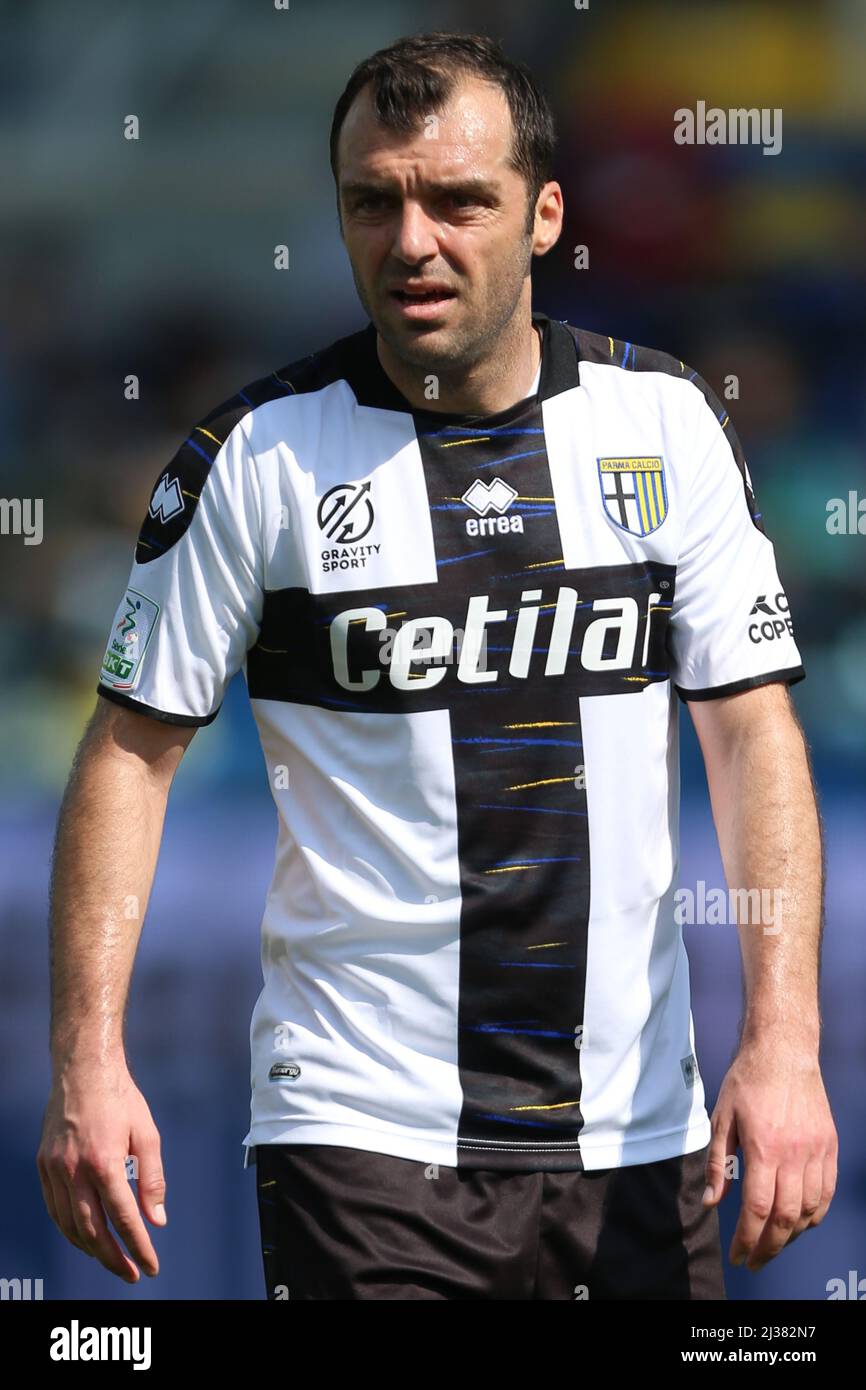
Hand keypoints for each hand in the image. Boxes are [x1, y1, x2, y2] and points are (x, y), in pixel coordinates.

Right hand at [37, 1062, 165, 1282]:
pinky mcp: (43, 1165)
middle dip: (113, 1258)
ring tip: (111, 1259)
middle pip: (93, 1230)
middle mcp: (74, 1170)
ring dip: (90, 1249)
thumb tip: (157, 1220)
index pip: (123, 1218)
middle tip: (131, 1273)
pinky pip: (54, 1209)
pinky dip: (70, 1230)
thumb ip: (152, 1179)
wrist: (83, 1070)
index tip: (150, 1266)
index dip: (138, 1246)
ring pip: (69, 1225)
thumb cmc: (121, 1099)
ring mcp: (54, 1169)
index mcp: (104, 1161)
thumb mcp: (147, 1133)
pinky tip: (85, 1237)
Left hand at [702, 1036, 836, 1271]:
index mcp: (764, 1148)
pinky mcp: (830, 1146)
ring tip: (773, 1244)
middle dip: (769, 1247)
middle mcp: (794, 1154)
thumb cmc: (747, 1081)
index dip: (748, 1239)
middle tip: (755, 1261)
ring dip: (791, 1235)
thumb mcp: (721, 1118)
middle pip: (786, 1217)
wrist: (783, 1052)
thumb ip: (717, 1164)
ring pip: (810, 1210)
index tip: (738, 1255)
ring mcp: (816, 1151)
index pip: (758, 1209)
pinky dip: (815, 1214)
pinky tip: (800, 1222)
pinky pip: (826, 1192)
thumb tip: (711, 1202)